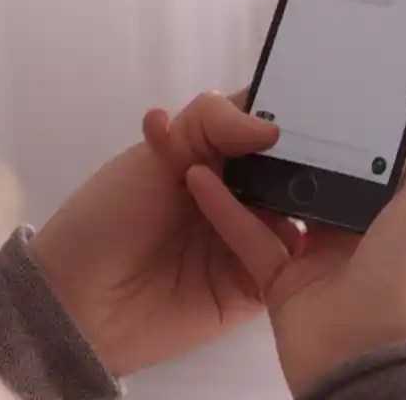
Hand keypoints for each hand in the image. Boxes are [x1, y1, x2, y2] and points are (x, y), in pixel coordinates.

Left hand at [29, 90, 300, 376]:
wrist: (79, 303)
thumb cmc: (107, 220)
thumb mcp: (153, 154)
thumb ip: (211, 123)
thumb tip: (273, 128)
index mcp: (220, 156)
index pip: (272, 124)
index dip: (295, 112)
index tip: (317, 102)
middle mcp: (245, 193)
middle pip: (298, 167)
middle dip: (312, 157)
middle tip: (326, 148)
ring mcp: (255, 238)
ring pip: (302, 211)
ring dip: (301, 198)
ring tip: (299, 188)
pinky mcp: (260, 281)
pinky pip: (287, 257)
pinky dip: (288, 242)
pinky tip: (289, 227)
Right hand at [187, 48, 405, 394]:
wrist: (369, 357)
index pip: (394, 137)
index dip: (375, 99)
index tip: (351, 56)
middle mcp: (374, 222)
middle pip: (336, 160)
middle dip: (309, 124)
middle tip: (279, 82)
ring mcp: (328, 249)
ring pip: (286, 191)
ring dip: (259, 159)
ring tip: (234, 117)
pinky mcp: (286, 275)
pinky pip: (247, 231)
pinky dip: (222, 204)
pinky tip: (199, 170)